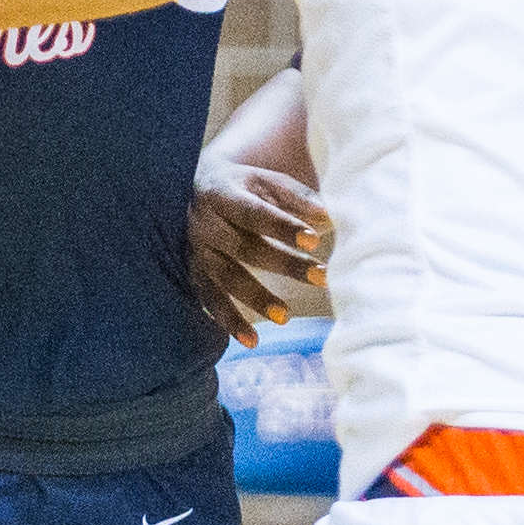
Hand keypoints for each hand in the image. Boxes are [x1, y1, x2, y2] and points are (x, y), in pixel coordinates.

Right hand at [189, 160, 327, 345]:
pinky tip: (252, 341)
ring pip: (227, 277)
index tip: (314, 239)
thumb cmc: (246, 188)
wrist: (199, 190)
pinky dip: (230, 322)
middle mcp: (204, 223)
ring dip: (257, 298)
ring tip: (285, 316)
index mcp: (222, 193)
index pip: (254, 212)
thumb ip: (298, 198)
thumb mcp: (268, 183)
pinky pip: (211, 300)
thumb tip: (328, 219)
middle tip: (322, 277)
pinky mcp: (195, 273)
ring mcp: (196, 251)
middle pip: (245, 247)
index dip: (283, 226)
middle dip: (285, 263)